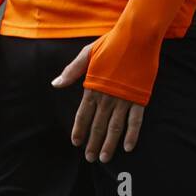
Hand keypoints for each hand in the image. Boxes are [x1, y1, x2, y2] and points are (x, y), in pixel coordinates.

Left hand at [52, 41, 144, 163]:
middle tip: (90, 157)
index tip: (76, 143)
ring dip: (109, 144)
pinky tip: (128, 147)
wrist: (136, 37)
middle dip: (93, 142)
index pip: (83, 114)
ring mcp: (124, 98)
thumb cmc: (111, 43)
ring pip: (115, 127)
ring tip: (104, 158)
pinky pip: (135, 121)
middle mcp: (107, 96)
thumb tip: (55, 84)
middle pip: (98, 125)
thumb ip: (72, 72)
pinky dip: (132, 135)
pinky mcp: (140, 98)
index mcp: (93, 87)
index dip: (79, 129)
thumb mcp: (86, 54)